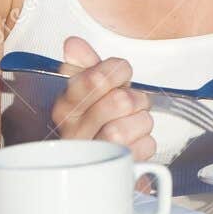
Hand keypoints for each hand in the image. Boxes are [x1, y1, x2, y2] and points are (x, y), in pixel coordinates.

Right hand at [49, 35, 156, 161]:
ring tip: (133, 123)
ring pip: (128, 127)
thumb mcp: (93, 89)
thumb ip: (86, 64)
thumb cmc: (101, 119)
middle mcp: (73, 132)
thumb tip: (72, 44)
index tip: (120, 75)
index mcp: (66, 106)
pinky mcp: (115, 169)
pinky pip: (144, 147)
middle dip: (134, 98)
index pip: (98, 77)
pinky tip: (135, 142)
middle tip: (131, 103)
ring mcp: (92, 154)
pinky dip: (146, 141)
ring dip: (141, 121)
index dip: (118, 71)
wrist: (103, 163)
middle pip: (119, 101)